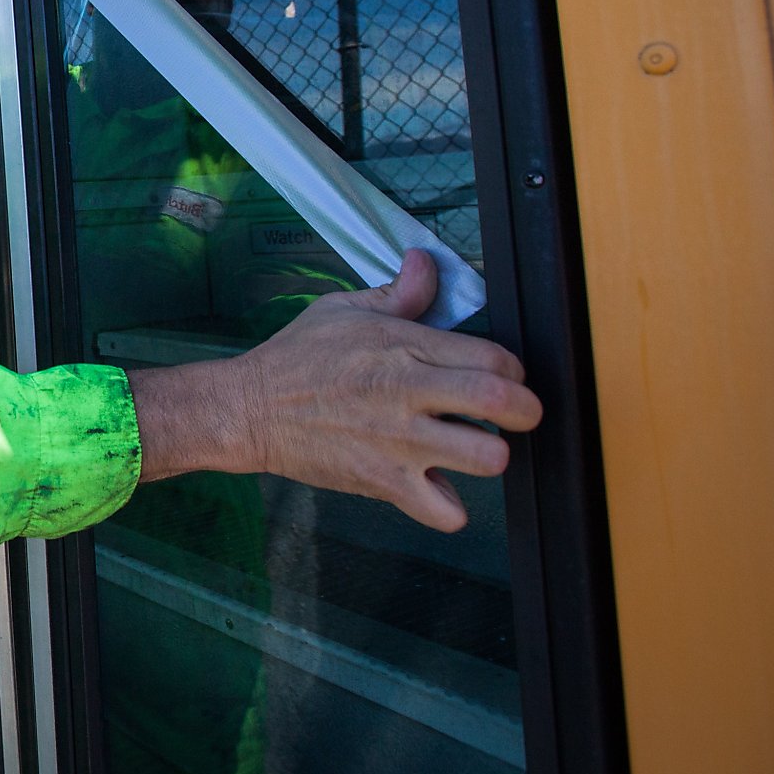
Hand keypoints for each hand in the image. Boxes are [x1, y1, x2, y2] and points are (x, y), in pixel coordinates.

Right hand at [131, 250, 541, 531]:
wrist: (249, 409)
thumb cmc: (296, 358)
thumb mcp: (342, 310)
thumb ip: (397, 293)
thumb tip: (428, 262)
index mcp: (403, 347)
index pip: (495, 357)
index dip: (510, 368)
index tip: (500, 375)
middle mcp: (408, 394)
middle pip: (505, 404)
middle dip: (524, 410)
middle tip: (512, 414)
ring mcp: (399, 443)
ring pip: (488, 458)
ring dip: (490, 455)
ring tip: (470, 448)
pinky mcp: (384, 483)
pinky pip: (446, 511)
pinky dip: (449, 506)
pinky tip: (435, 486)